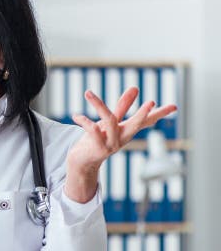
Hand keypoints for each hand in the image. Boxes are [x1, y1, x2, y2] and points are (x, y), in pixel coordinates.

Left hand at [65, 87, 176, 201]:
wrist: (81, 162)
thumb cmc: (96, 140)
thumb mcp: (110, 122)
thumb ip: (123, 106)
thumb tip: (136, 87)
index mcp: (127, 131)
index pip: (147, 121)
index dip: (160, 114)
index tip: (175, 106)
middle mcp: (122, 138)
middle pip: (136, 124)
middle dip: (143, 114)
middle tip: (152, 102)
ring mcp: (111, 145)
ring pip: (110, 121)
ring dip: (99, 106)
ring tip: (88, 93)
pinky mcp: (98, 149)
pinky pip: (93, 131)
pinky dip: (84, 121)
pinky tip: (76, 116)